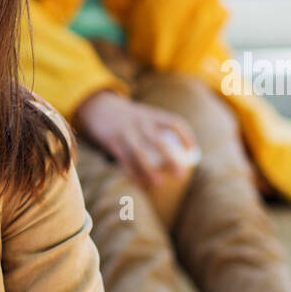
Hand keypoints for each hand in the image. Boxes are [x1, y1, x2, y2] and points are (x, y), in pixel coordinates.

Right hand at [75, 89, 197, 189]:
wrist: (98, 107)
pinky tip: (140, 184)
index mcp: (151, 114)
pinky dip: (133, 173)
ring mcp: (125, 132)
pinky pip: (125, 160)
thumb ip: (156, 128)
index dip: (186, 137)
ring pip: (140, 154)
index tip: (192, 151)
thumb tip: (174, 153)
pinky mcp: (112, 142)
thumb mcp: (143, 115)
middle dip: (172, 159)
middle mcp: (140, 122)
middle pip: (159, 142)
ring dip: (150, 170)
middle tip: (182, 176)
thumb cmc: (126, 117)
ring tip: (159, 184)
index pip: (174, 123)